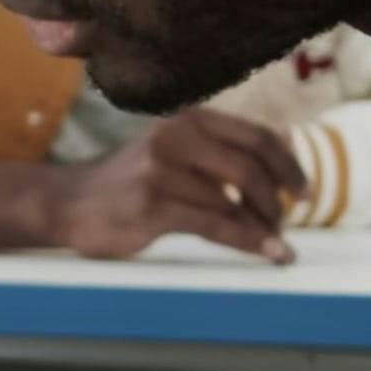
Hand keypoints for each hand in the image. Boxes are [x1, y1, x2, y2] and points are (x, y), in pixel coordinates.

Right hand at [0, 108, 308, 262]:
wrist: (68, 202)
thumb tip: (289, 145)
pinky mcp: (152, 205)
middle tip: (286, 221)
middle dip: (277, 199)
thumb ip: (222, 148)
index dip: (288, 164)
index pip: (255, 136)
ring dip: (262, 226)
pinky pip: (216, 225)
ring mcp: (161, 170)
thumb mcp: (175, 150)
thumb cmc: (130, 181)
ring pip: (234, 201)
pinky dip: (249, 241)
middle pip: (250, 167)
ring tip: (271, 241)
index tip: (303, 191)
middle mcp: (175, 136)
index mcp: (187, 118)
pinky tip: (268, 252)